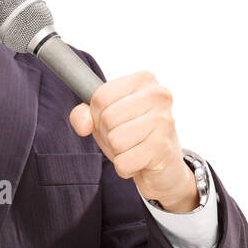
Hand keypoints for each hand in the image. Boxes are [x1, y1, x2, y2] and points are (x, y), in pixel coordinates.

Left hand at [69, 71, 198, 212]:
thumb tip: (83, 124)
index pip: (100, 96)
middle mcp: (158, 95)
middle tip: (125, 138)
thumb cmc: (133, 136)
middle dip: (107, 135)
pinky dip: (125, 168)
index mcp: (144, 80)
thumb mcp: (104, 119)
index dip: (97, 115)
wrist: (165, 165)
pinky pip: (123, 162)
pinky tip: (139, 161)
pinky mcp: (162, 147)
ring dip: (117, 152)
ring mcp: (163, 120)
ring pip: (114, 140)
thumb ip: (84, 115)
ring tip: (133, 148)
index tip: (114, 121)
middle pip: (107, 118)